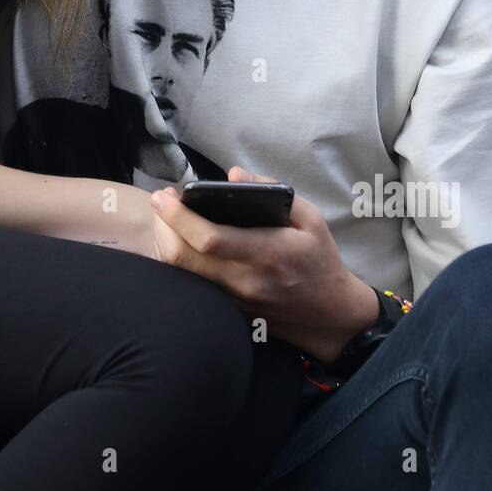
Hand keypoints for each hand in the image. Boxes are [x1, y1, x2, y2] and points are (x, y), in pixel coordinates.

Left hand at [149, 167, 378, 360]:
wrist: (330, 316)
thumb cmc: (320, 261)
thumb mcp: (311, 219)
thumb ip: (273, 191)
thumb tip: (233, 174)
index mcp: (267, 253)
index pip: (211, 239)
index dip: (180, 217)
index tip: (165, 195)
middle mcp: (244, 280)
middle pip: (184, 258)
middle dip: (163, 226)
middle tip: (161, 200)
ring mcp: (233, 299)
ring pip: (182, 274)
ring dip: (166, 242)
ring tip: (167, 216)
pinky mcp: (228, 310)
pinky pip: (193, 284)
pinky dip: (180, 260)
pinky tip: (181, 239)